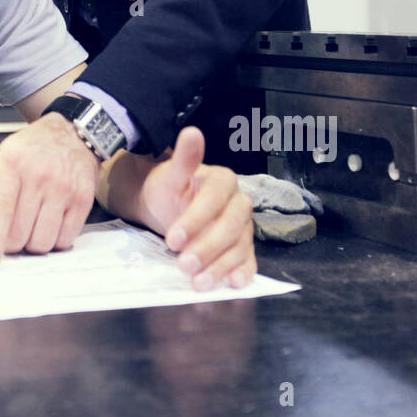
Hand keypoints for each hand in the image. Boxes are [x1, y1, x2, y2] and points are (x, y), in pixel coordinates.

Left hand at [0, 112, 100, 269]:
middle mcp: (39, 176)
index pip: (0, 211)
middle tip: (14, 234)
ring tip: (34, 225)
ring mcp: (63, 188)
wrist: (71, 133)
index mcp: (12, 163)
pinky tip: (51, 223)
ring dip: (34, 243)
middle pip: (20, 233)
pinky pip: (66, 239)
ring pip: (43, 241)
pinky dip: (55, 240)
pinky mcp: (83, 199)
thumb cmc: (33, 149)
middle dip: (12, 243)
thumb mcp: (1, 160)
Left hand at [134, 128, 255, 289]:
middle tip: (183, 266)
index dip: (195, 220)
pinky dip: (242, 273)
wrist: (168, 207)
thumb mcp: (170, 175)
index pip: (214, 200)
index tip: (173, 239)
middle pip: (230, 226)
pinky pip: (247, 261)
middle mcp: (239, 203)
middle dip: (207, 248)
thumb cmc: (170, 190)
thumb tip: (192, 132)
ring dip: (220, 267)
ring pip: (238, 247)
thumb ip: (184, 158)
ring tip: (198, 283)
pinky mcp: (243, 248)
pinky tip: (234, 284)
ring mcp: (243, 227)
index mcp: (223, 180)